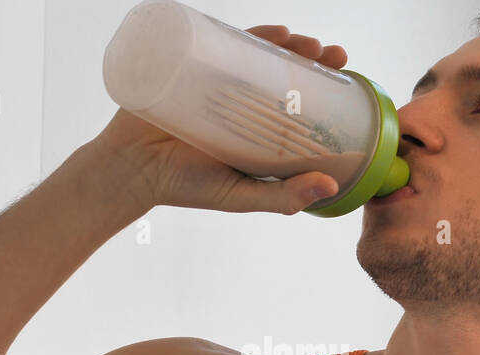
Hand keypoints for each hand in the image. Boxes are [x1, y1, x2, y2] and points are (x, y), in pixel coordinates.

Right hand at [90, 25, 346, 215]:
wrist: (130, 170)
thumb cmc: (185, 188)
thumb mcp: (240, 195)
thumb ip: (283, 196)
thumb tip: (331, 186)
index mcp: (258, 132)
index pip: (299, 105)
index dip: (326, 91)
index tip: (348, 82)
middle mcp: (242, 104)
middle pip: (285, 74)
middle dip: (313, 61)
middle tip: (334, 56)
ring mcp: (217, 82)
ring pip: (260, 56)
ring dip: (289, 44)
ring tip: (308, 43)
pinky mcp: (194, 66)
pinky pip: (225, 43)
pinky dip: (251, 34)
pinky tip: (274, 33)